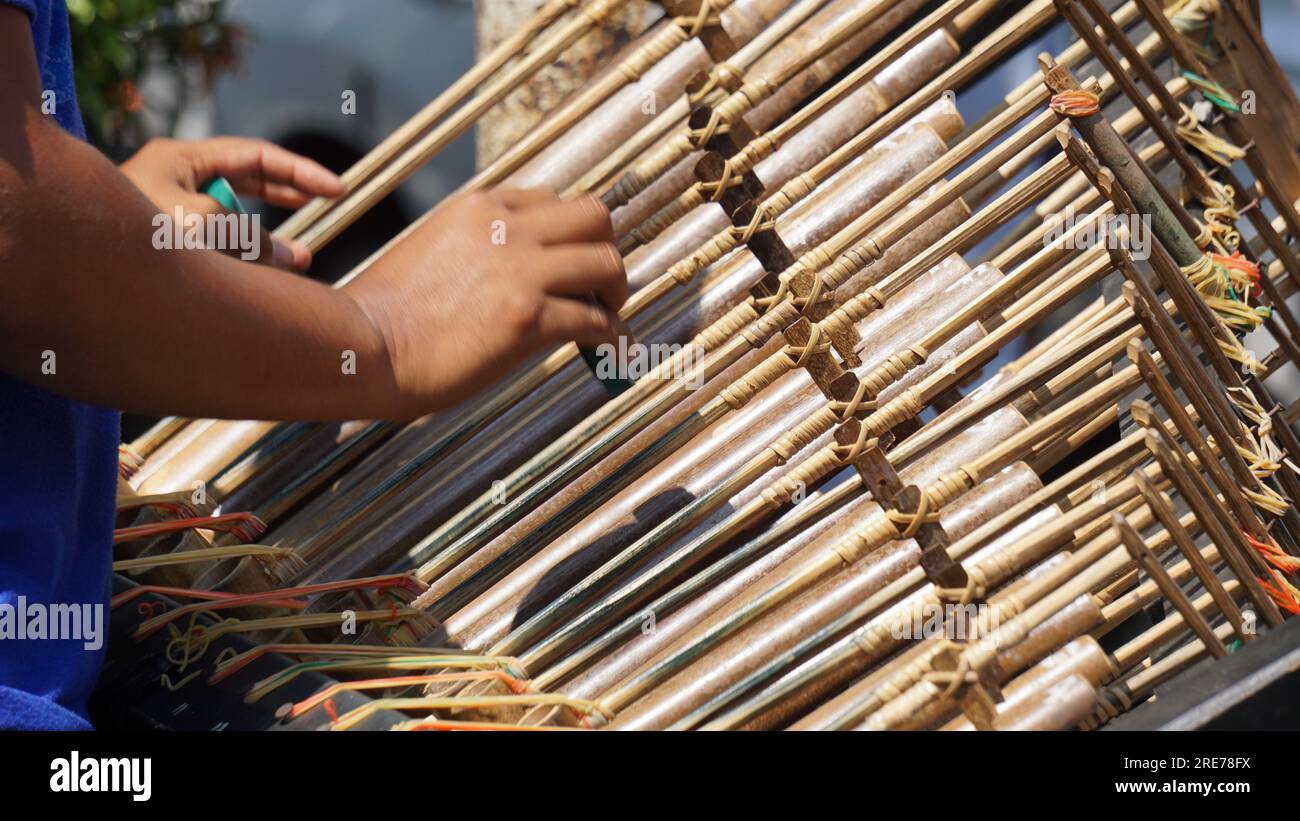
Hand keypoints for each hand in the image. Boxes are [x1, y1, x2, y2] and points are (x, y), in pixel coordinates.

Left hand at [120, 137, 343, 271]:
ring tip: (300, 261)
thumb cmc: (134, 233)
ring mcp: (174, 218)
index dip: (300, 171)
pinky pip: (222, 252)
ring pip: (237, 225)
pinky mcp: (170, 251)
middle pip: (249, 185)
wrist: (80, 271)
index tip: (337, 189)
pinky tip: (264, 280)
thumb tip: (297, 259)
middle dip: (289, 199)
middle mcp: (178, 185)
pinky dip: (246, 263)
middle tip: (328, 207)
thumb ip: (256, 240)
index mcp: (182, 161)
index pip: (255, 156)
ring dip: (268, 242)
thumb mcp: (205, 225)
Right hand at [343, 188, 627, 414]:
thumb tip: (514, 275)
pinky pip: (597, 320)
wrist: (362, 346)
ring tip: (609, 316)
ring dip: (616, 292)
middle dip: (606, 248)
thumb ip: (476, 248)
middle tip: (602, 285)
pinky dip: (612, 335)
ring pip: (607, 262)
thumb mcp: (433, 249)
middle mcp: (507, 228)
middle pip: (594, 216)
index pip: (551, 200)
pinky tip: (611, 350)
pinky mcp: (528, 319)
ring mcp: (520, 271)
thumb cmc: (387, 313)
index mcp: (480, 207)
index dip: (569, 233)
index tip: (571, 261)